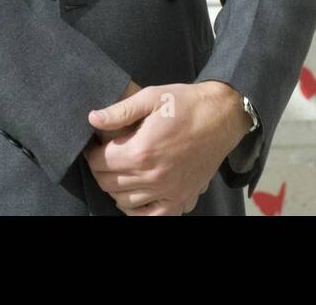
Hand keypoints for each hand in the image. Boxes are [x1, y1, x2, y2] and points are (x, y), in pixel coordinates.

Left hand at [85, 80, 252, 215]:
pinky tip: (136, 196)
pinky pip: (151, 217)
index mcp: (142, 151)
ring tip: (121, 171)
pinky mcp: (181, 199)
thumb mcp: (152, 97)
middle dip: (101, 170)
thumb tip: (93, 119)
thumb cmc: (187, 104)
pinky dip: (137, 212)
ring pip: (124, 202)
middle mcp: (153, 177)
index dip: (92, 153)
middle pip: (108, 183)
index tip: (95, 145)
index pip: (99, 162)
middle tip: (106, 156)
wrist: (223, 116)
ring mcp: (168, 192)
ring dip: (116, 188)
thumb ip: (121, 110)